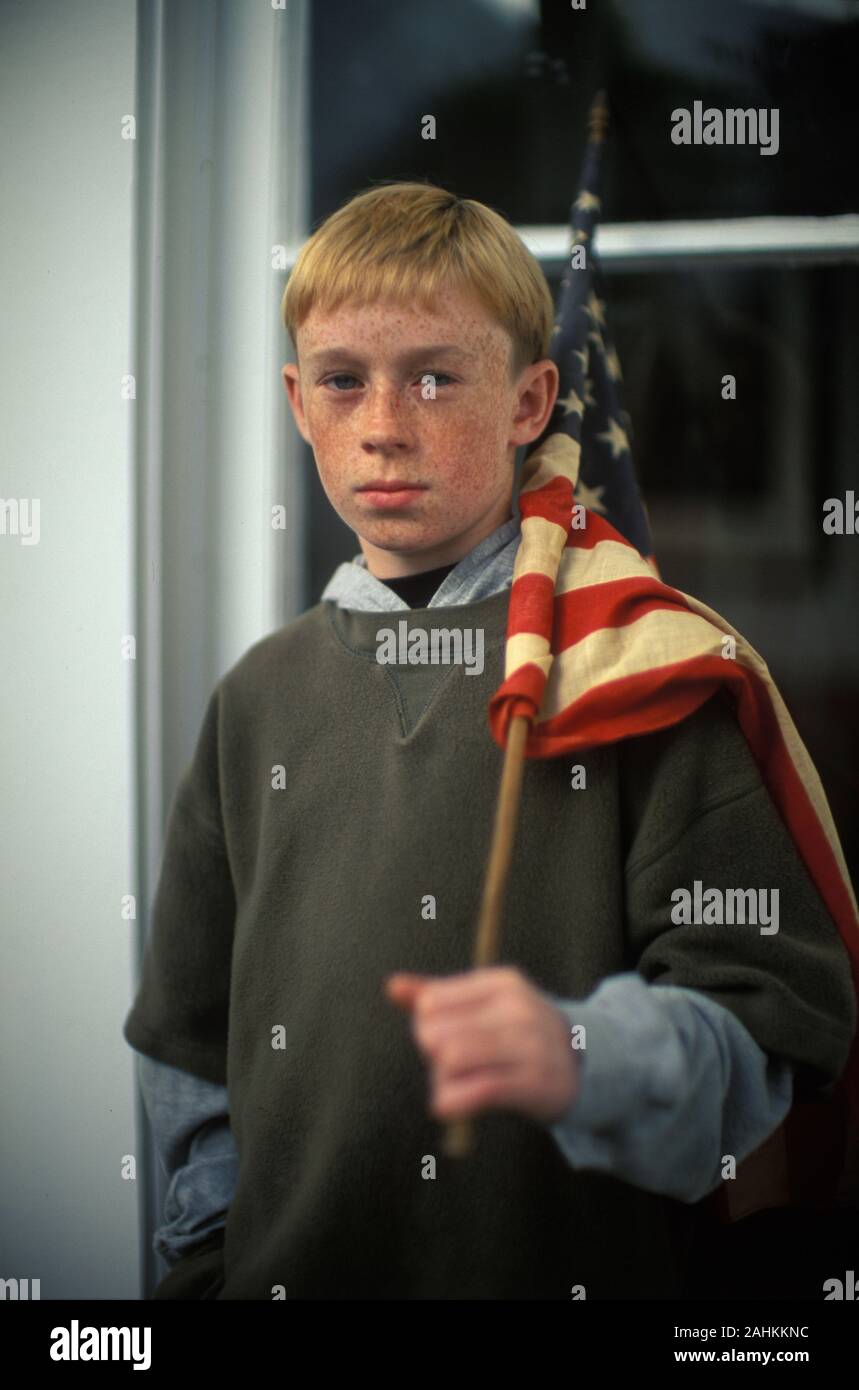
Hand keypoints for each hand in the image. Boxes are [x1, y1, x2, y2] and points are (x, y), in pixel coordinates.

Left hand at [384, 965, 579, 1125]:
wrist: (584, 1065)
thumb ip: (438, 995)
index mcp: (501, 983)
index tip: (444, 1039)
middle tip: (449, 1068)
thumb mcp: (486, 1006)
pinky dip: (452, 1102)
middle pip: (436, 1032)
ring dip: (441, 1082)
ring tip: (453, 1087)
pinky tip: (448, 1107)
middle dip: (432, 1056)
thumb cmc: (520, 1034)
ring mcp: (530, 1044)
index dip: (424, 1026)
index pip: (431, 1003)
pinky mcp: (535, 1083)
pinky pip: (477, 1091)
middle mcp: (517, 1008)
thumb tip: (391, 986)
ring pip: (452, 1060)